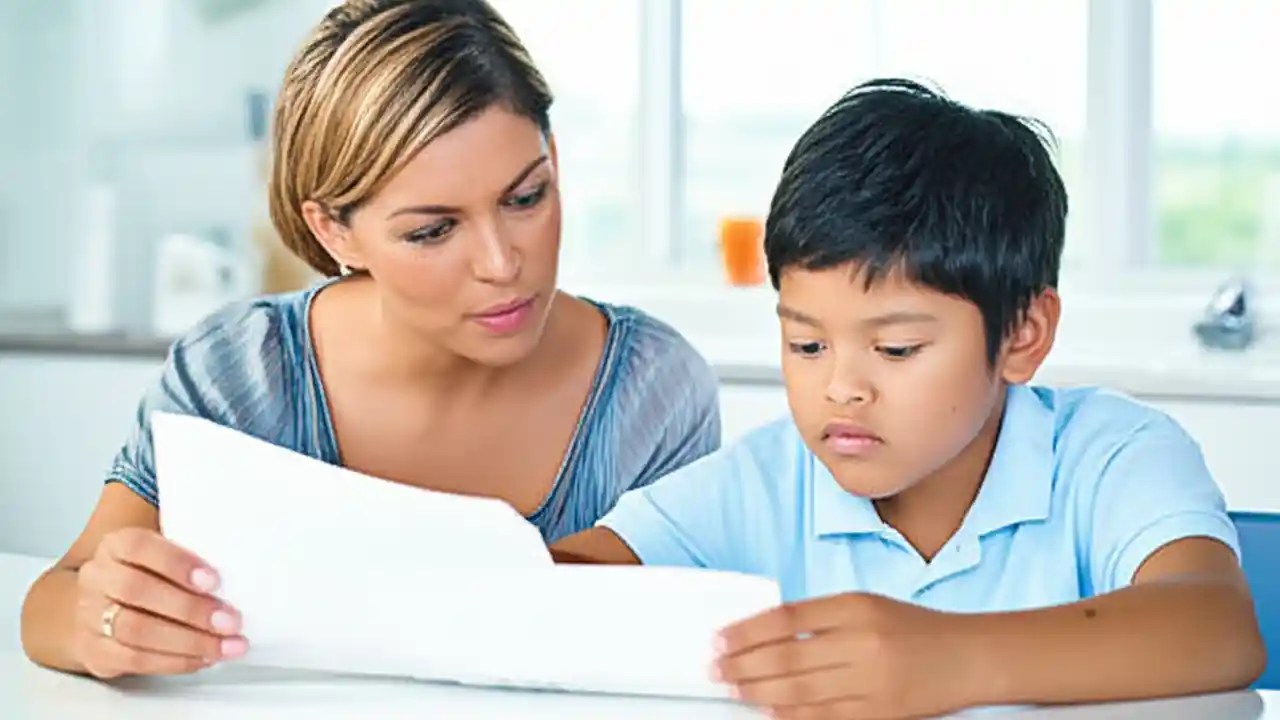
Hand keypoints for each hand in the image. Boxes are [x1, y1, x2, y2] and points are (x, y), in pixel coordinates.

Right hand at [72, 527, 246, 678]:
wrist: (99, 608)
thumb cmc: (147, 577)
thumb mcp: (162, 557)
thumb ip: (189, 561)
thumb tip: (238, 575)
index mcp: (115, 545)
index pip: (139, 546)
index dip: (177, 563)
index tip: (214, 580)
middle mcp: (97, 578)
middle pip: (137, 591)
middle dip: (190, 609)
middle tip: (230, 621)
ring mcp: (89, 617)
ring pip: (136, 630)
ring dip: (188, 641)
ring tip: (226, 646)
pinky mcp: (95, 651)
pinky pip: (135, 660)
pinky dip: (175, 661)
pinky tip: (204, 658)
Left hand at [713, 593, 978, 718]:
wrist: (969, 656)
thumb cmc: (914, 628)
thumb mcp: (866, 605)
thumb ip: (819, 617)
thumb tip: (766, 634)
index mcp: (855, 607)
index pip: (786, 618)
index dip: (746, 631)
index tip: (720, 639)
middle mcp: (861, 642)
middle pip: (786, 656)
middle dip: (743, 665)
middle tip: (716, 669)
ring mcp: (871, 682)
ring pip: (800, 691)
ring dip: (758, 691)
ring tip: (733, 689)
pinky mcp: (880, 714)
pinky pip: (826, 718)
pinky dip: (792, 716)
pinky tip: (770, 712)